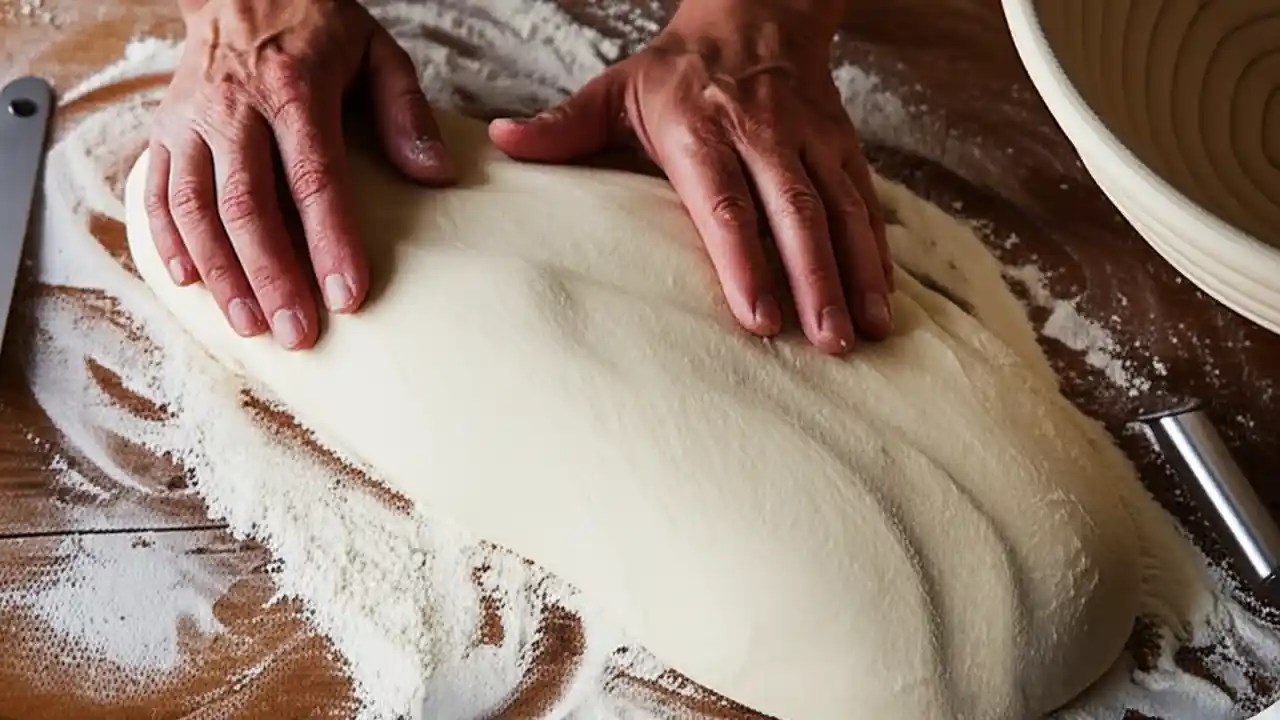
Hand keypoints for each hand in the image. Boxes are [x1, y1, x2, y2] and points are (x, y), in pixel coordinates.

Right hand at [147, 0, 453, 348]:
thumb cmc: (318, 26)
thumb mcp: (377, 52)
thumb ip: (405, 112)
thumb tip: (436, 176)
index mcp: (294, 88)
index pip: (314, 177)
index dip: (330, 240)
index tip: (348, 295)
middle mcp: (233, 107)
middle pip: (248, 204)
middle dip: (273, 276)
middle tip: (298, 334)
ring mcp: (190, 121)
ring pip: (195, 207)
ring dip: (221, 273)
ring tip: (251, 326)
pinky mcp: (163, 131)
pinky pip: (156, 192)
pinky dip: (168, 242)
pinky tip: (191, 286)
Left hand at [490, 0, 892, 354]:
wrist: (757, 10)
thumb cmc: (678, 69)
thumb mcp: (617, 88)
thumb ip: (564, 126)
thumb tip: (502, 143)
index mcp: (702, 129)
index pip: (726, 203)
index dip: (744, 261)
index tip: (760, 319)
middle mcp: (763, 135)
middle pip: (794, 215)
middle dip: (814, 281)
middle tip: (826, 344)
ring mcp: (810, 140)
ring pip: (840, 211)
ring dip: (855, 274)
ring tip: (866, 333)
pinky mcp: (843, 145)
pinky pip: (866, 201)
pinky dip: (877, 252)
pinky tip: (885, 299)